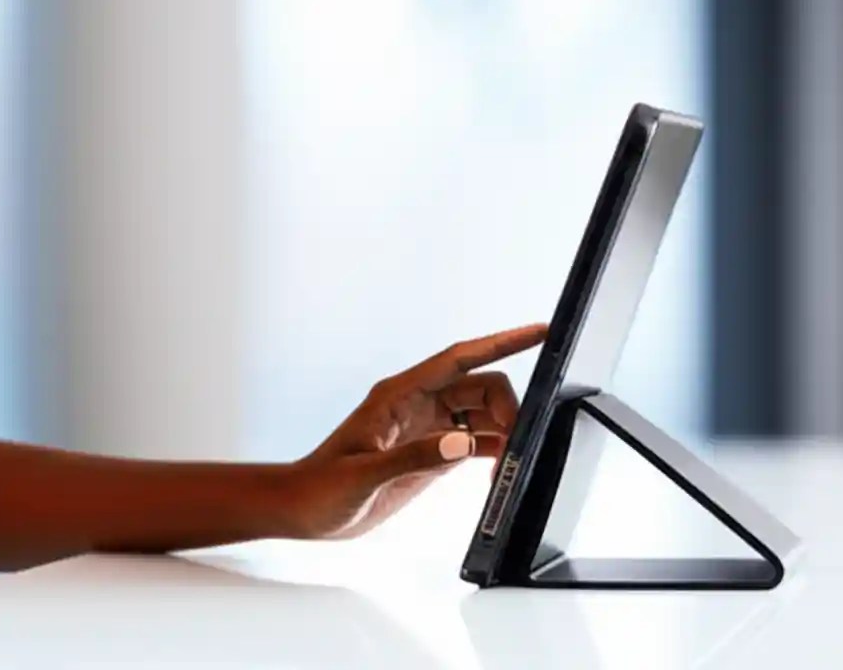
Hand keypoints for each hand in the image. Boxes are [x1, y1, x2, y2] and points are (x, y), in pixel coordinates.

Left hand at [284, 324, 545, 539]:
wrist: (304, 510)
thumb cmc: (321, 487)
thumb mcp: (364, 474)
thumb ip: (412, 458)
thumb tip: (462, 444)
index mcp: (399, 395)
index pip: (460, 358)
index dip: (501, 342)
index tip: (538, 332)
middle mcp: (418, 405)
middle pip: (481, 388)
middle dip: (508, 408)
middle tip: (517, 444)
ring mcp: (426, 428)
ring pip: (482, 415)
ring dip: (504, 432)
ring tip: (514, 460)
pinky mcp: (430, 453)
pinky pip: (475, 441)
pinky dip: (495, 451)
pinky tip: (504, 467)